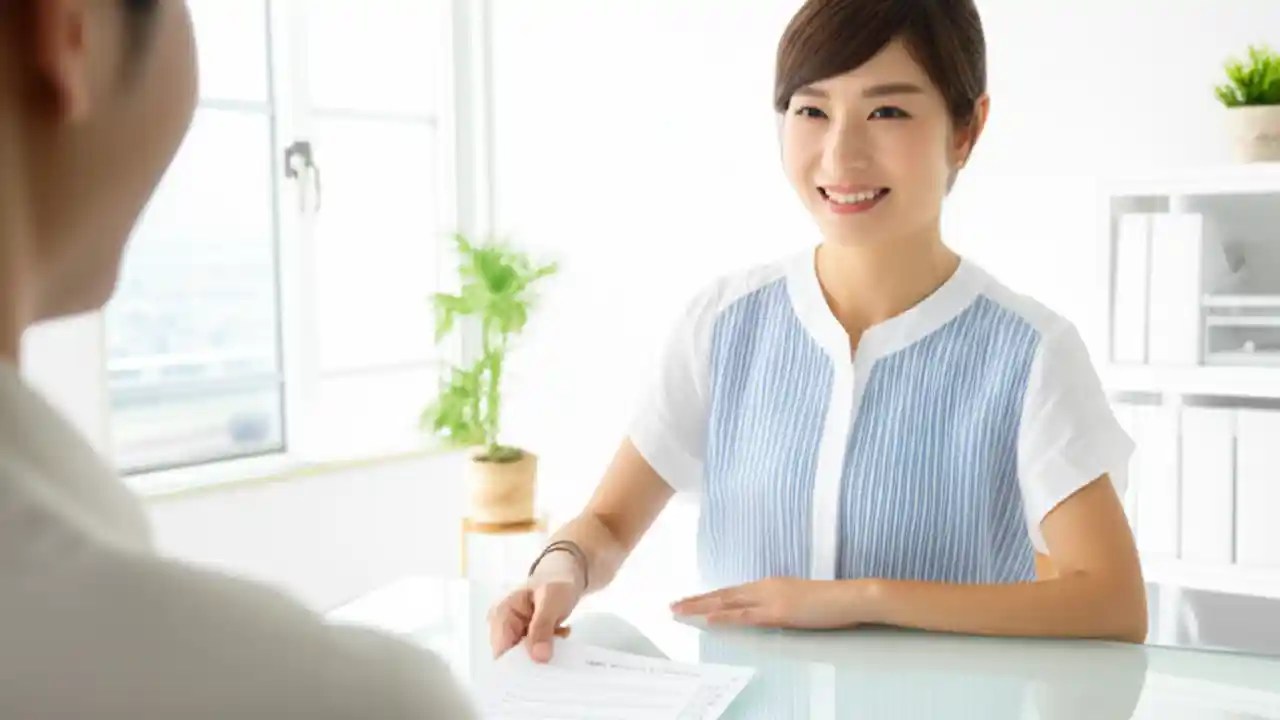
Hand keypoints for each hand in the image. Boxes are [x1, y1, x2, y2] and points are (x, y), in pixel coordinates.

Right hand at [488, 579, 580, 662]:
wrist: (567, 574)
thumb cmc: (555, 581)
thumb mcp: (551, 601)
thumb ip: (542, 627)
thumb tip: (538, 658)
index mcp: (501, 615)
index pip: (501, 652)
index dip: (517, 667)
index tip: (538, 674)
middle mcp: (503, 627)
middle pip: (513, 659)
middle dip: (535, 660)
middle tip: (555, 653)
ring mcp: (516, 633)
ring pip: (527, 658)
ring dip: (546, 652)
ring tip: (559, 635)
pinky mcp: (528, 637)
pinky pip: (536, 653)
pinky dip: (550, 648)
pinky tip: (560, 633)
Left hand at [670, 577, 868, 629]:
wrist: (849, 597)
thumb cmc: (829, 601)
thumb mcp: (798, 600)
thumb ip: (780, 604)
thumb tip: (767, 613)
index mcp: (770, 585)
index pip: (733, 591)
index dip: (710, 596)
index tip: (690, 600)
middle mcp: (765, 587)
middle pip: (724, 594)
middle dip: (697, 600)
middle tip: (673, 605)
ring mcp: (770, 598)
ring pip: (728, 602)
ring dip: (701, 606)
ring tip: (679, 611)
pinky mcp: (778, 611)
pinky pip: (746, 615)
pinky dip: (725, 615)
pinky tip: (709, 618)